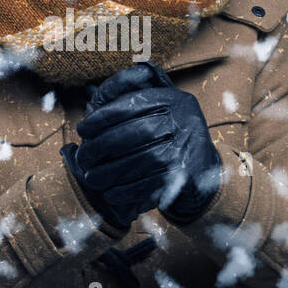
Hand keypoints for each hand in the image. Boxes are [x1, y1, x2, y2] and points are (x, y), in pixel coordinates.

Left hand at [66, 62, 221, 223]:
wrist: (204, 171)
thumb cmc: (168, 137)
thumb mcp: (157, 110)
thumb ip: (129, 97)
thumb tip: (92, 93)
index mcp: (173, 99)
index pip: (132, 104)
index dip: (103, 117)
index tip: (83, 129)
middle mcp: (183, 120)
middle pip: (134, 133)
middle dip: (101, 146)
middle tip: (83, 156)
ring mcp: (186, 148)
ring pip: (140, 161)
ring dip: (109, 172)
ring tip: (91, 177)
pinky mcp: (186, 175)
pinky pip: (150, 184)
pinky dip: (126, 191)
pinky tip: (110, 193)